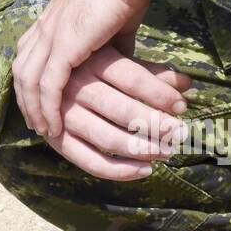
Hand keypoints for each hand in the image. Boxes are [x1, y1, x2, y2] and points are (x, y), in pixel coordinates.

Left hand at [12, 0, 152, 139]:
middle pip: (21, 70)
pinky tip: (54, 125)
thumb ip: (109, 47)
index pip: (27, 55)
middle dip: (25, 100)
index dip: (30, 82)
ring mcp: (50, 34)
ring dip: (33, 109)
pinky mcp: (64, 44)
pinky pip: (48, 84)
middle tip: (36, 125)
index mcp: (50, 19)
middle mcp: (43, 26)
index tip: (38, 104)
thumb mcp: (113, 28)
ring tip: (44, 132)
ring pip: (29, 80)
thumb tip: (121, 64)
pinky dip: (48, 108)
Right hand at [45, 47, 191, 180]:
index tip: (182, 106)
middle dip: (155, 125)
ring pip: (106, 137)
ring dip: (141, 149)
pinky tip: (144, 171)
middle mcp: (74, 85)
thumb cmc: (91, 67)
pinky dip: (118, 170)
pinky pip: (88, 160)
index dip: (160, 94)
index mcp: (92, 60)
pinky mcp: (56, 139)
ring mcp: (62, 114)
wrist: (42, 78)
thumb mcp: (119, 62)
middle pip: (120, 109)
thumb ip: (151, 74)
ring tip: (167, 153)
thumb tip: (188, 85)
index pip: (132, 78)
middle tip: (180, 135)